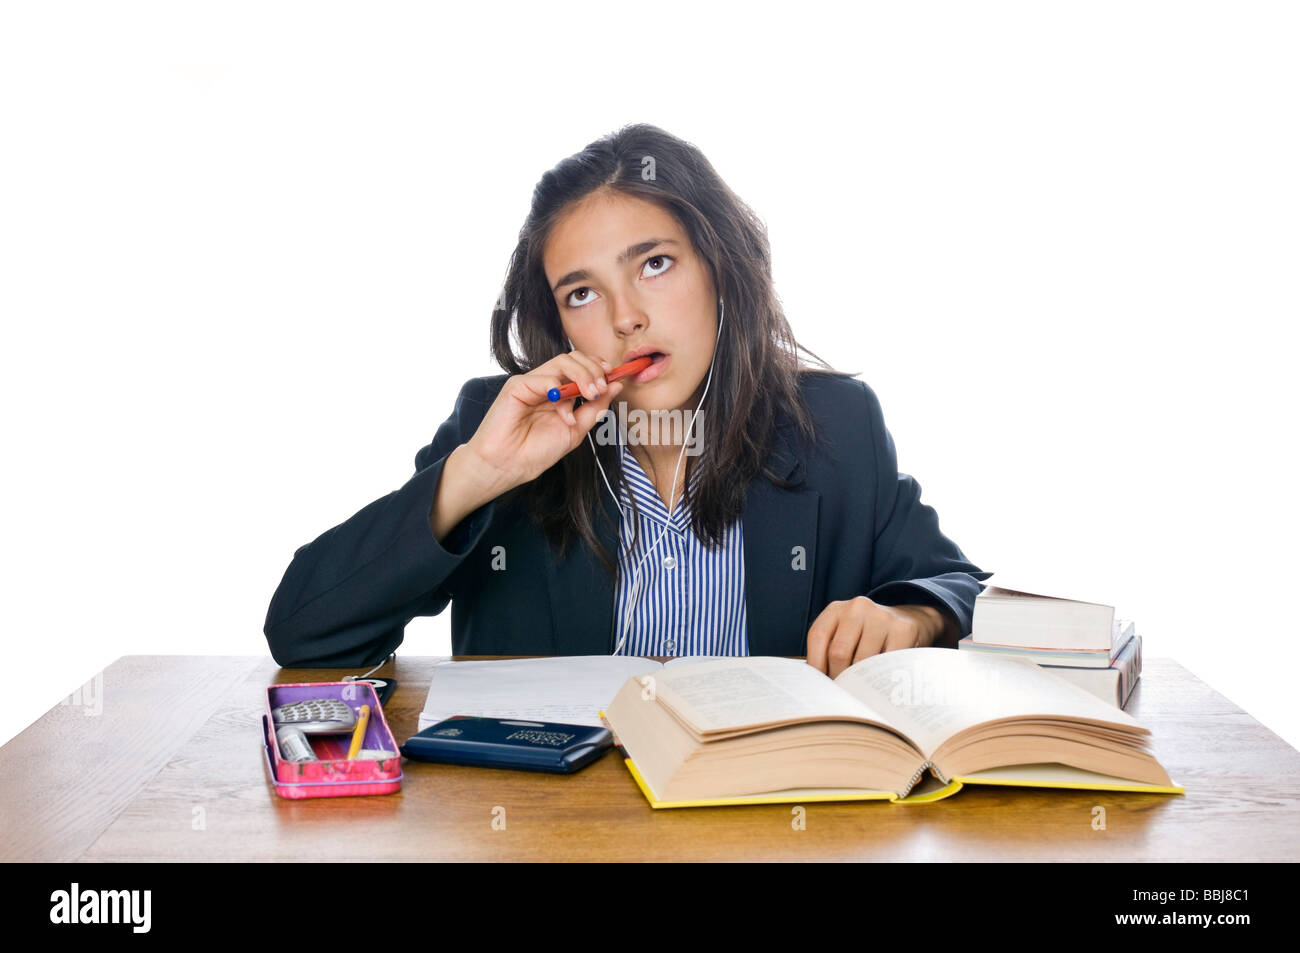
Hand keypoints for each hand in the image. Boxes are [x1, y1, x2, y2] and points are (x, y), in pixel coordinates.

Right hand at [461, 350, 623, 497]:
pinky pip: (544, 377)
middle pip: (574, 358)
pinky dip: (560, 393)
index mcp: (559, 392)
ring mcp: (531, 383)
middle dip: (594, 369)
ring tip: (591, 394)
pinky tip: (564, 415)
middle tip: (602, 388)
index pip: (582, 366)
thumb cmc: (535, 452)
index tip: (615, 377)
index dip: (599, 367)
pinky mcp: (516, 387)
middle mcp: (545, 384)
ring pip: (562, 361)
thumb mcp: (575, 430)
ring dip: (583, 375)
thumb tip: (616, 386)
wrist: (508, 467)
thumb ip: (594, 408)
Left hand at [805, 598, 944, 677]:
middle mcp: (857, 608)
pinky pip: (886, 663)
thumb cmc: (866, 635)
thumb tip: (818, 684)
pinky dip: (880, 678)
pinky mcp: (903, 629)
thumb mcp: (844, 634)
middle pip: (839, 652)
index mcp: (836, 609)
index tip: (820, 684)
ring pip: (863, 661)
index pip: (818, 636)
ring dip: (859, 681)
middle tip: (843, 692)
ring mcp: (881, 617)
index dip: (816, 664)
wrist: (906, 620)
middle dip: (838, 677)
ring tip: (860, 690)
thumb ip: (828, 651)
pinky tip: (879, 683)